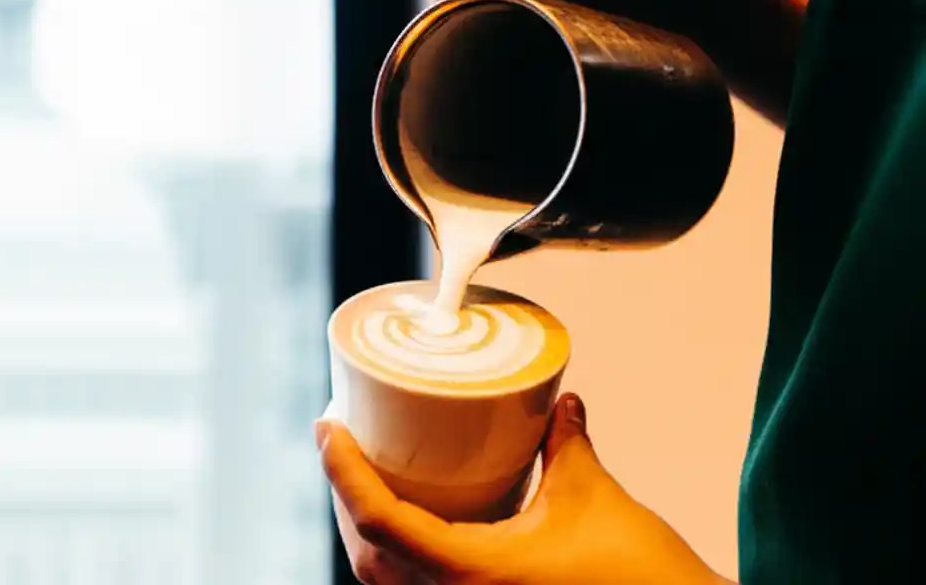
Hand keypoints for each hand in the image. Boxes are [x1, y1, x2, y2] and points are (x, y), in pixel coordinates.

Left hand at [316, 393, 733, 584]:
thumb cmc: (640, 575)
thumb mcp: (593, 496)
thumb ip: (565, 442)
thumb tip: (559, 399)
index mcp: (474, 574)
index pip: (380, 520)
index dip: (341, 472)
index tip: (326, 425)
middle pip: (368, 554)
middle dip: (343, 496)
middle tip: (339, 438)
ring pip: (385, 579)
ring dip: (363, 527)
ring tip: (360, 472)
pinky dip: (393, 554)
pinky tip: (400, 520)